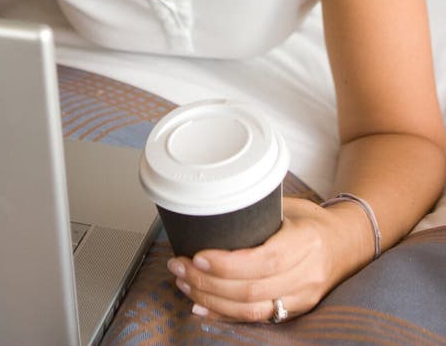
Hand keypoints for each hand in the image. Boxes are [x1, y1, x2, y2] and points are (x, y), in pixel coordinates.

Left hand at [166, 197, 368, 322]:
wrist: (347, 245)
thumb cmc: (312, 220)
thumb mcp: (290, 206)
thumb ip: (258, 212)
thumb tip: (213, 207)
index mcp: (305, 242)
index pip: (264, 261)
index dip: (228, 264)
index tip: (199, 255)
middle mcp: (306, 275)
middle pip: (251, 290)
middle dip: (208, 282)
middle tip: (179, 266)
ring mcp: (302, 298)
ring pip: (251, 310)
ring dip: (211, 299)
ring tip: (183, 282)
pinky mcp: (295, 312)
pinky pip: (256, 319)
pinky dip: (225, 315)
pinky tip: (200, 307)